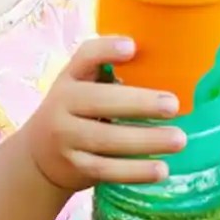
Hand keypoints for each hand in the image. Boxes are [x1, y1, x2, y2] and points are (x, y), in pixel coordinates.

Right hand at [24, 36, 186, 190]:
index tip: (132, 47)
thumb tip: (167, 62)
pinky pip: (106, 170)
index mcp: (70, 79)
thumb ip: (110, 73)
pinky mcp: (74, 167)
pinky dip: (135, 171)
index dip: (105, 51)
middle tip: (173, 105)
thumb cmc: (76, 113)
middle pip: (98, 101)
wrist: (40, 154)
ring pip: (105, 139)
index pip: (84, 58)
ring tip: (179, 140)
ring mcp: (65, 138)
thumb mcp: (81, 87)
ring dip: (145, 140)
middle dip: (137, 103)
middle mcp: (61, 105)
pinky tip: (161, 170)